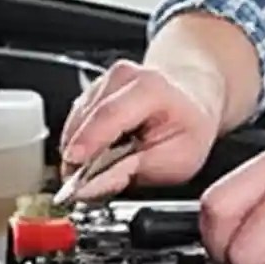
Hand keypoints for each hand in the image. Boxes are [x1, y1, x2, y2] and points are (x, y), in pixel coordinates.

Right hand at [58, 59, 224, 199]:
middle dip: (80, 157)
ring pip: (76, 123)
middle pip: (86, 120)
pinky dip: (82, 144)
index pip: (110, 115)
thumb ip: (132, 171)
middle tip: (84, 187)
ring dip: (80, 152)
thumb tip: (92, 186)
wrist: (191, 97)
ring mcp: (104, 81)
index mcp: (150, 88)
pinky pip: (76, 122)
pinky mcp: (91, 91)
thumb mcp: (177, 159)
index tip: (73, 170)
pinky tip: (100, 154)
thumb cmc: (189, 127)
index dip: (88, 143)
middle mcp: (123, 77)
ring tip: (101, 169)